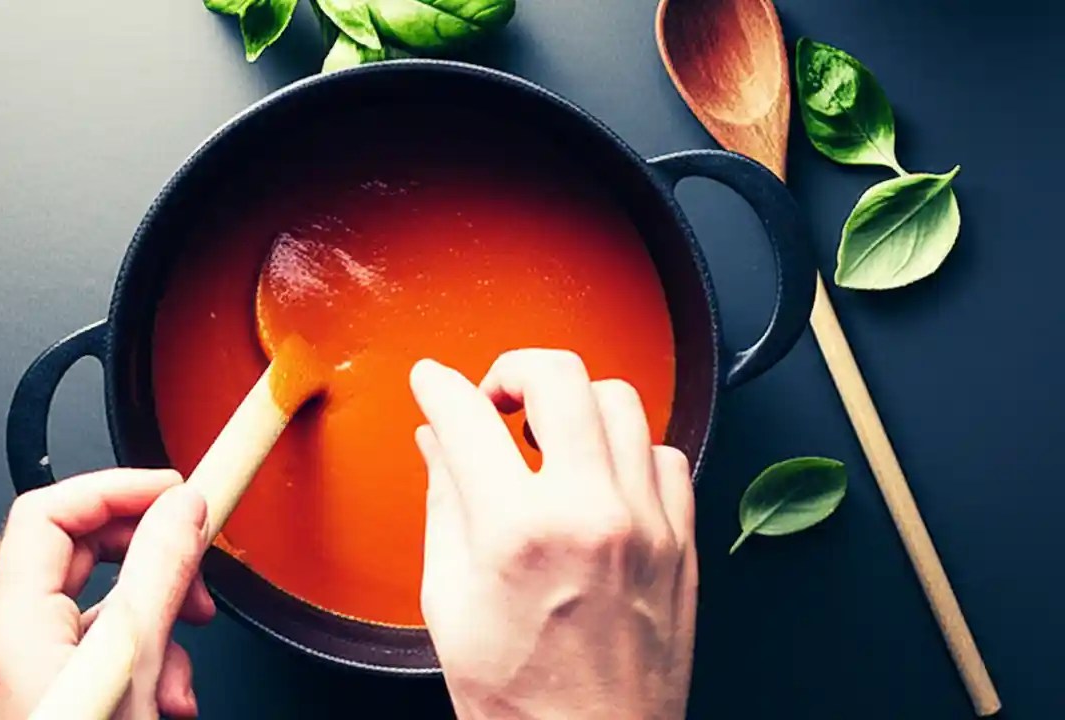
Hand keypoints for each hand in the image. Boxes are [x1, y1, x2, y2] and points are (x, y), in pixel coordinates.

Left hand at [0, 469, 213, 719]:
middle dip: (148, 559)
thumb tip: (179, 510)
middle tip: (194, 566)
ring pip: (92, 614)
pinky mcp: (40, 704)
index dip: (117, 490)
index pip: (49, 514)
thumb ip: (159, 577)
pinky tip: (163, 695)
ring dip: (153, 625)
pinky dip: (135, 662)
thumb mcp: (137, 665)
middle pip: (75, 558)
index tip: (174, 492)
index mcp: (10, 635)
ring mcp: (16, 685)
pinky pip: (88, 657)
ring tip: (182, 664)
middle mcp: (0, 657)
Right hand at [409, 350, 696, 719]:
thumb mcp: (449, 602)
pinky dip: (629, 451)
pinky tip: (601, 476)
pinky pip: (666, 456)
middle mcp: (590, 513)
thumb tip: (437, 443)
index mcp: (517, 532)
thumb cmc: (516, 701)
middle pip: (560, 377)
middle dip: (514, 369)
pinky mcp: (681, 544)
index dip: (439, 386)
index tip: (433, 382)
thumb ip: (445, 505)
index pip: (468, 415)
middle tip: (494, 398)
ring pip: (622, 402)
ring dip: (576, 405)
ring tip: (549, 436)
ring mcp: (646, 525)